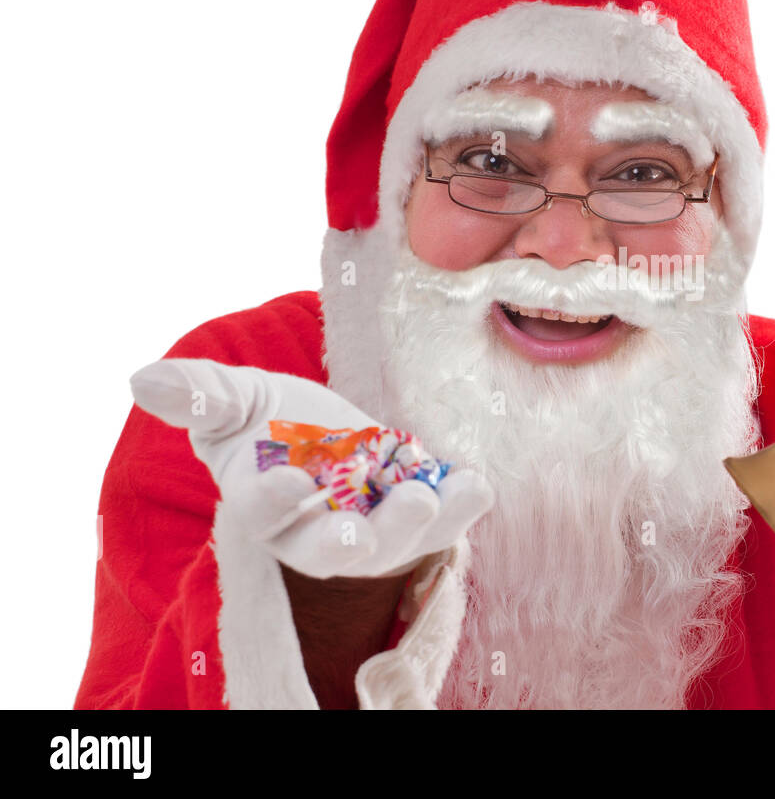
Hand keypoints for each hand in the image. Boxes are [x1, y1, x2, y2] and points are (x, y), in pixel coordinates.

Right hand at [129, 359, 493, 578]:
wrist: (318, 429)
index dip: (270, 503)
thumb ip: (197, 396)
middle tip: (372, 526)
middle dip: (353, 541)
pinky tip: (476, 481)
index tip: (287, 478)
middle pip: (333, 552)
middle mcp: (317, 531)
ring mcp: (373, 526)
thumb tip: (143, 378)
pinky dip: (461, 504)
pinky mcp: (417, 511)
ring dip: (428, 523)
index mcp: (261, 510)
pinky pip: (443, 519)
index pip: (258, 519)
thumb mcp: (231, 401)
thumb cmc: (264, 421)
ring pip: (399, 542)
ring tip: (453, 493)